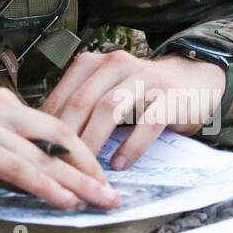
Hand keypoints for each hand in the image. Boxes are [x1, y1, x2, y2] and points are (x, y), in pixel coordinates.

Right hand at [0, 86, 119, 210]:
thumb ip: (5, 164)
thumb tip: (40, 184)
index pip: (53, 127)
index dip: (80, 155)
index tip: (99, 179)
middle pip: (58, 136)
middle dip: (89, 167)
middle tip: (113, 194)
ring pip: (43, 154)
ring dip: (78, 181)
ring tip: (103, 202)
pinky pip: (19, 167)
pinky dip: (46, 186)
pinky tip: (66, 201)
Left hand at [40, 49, 224, 171]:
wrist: (192, 81)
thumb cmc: (139, 95)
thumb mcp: (106, 91)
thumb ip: (79, 106)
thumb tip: (43, 139)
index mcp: (94, 63)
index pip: (64, 94)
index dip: (49, 125)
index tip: (40, 153)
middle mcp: (117, 64)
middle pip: (82, 101)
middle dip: (68, 137)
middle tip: (59, 166)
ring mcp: (145, 78)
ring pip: (110, 108)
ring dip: (95, 141)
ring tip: (87, 169)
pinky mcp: (170, 96)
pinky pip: (148, 121)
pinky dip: (132, 145)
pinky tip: (120, 164)